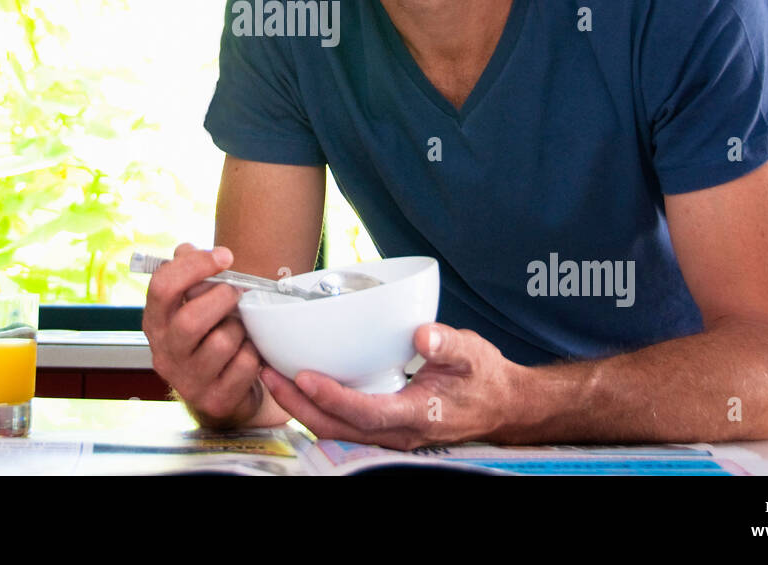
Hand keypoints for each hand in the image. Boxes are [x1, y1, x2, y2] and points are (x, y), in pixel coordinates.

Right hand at [141, 242, 265, 427]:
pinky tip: (249, 352)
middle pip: (190, 320)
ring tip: (241, 329)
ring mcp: (188, 381)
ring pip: (222, 342)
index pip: (162, 287)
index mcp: (155, 323)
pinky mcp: (215, 400)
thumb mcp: (194, 305)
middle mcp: (165, 353)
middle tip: (237, 293)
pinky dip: (254, 353)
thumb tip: (185, 249)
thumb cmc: (209, 337)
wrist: (222, 393)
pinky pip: (245, 365)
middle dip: (222, 299)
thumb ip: (188, 275)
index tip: (225, 256)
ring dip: (240, 329)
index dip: (195, 265)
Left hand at [259, 323, 521, 449]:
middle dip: (297, 404)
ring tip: (271, 374)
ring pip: (334, 429)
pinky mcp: (382, 425)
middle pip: (337, 428)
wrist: (501, 405)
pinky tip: (299, 383)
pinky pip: (342, 423)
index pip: (365, 413)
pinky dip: (316, 405)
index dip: (332, 398)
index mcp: (416, 415)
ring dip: (300, 407)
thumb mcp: (472, 353)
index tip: (303, 376)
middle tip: (267, 371)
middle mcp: (396, 432)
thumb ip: (447, 344)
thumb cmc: (484, 378)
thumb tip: (423, 335)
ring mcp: (388, 433)